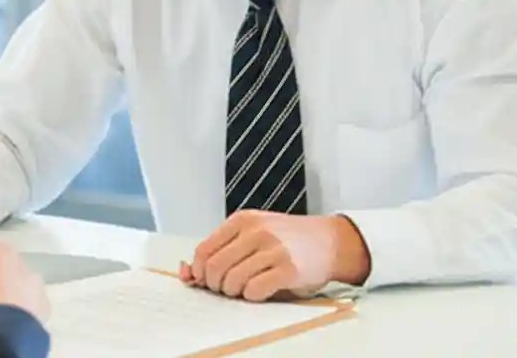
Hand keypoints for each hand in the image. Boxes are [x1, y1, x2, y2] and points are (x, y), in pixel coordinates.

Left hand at [182, 211, 369, 301]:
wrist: (330, 241)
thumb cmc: (288, 239)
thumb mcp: (253, 233)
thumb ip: (222, 249)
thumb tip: (186, 272)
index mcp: (242, 220)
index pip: (203, 250)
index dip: (200, 271)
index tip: (206, 280)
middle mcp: (256, 231)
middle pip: (214, 268)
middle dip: (216, 285)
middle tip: (228, 288)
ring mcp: (273, 249)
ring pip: (232, 281)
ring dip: (234, 292)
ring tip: (246, 288)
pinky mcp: (288, 269)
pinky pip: (254, 291)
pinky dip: (252, 297)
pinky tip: (261, 290)